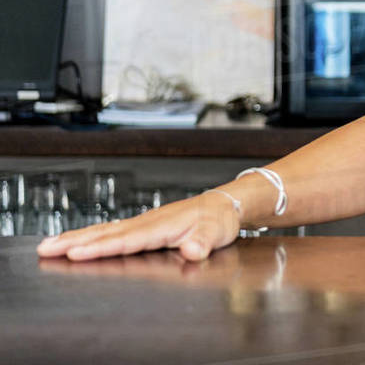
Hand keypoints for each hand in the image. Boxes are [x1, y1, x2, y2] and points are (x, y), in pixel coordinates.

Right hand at [35, 192, 240, 261]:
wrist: (223, 205)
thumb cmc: (219, 220)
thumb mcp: (217, 232)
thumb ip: (204, 242)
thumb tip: (193, 250)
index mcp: (162, 226)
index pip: (127, 240)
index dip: (102, 248)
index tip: (77, 253)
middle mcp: (148, 222)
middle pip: (106, 233)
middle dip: (76, 241)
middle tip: (47, 248)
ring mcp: (142, 223)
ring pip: (104, 230)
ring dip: (76, 237)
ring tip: (49, 245)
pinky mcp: (142, 226)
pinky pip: (111, 231)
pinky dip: (90, 236)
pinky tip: (75, 241)